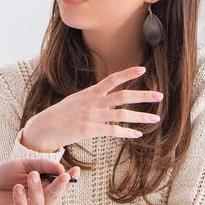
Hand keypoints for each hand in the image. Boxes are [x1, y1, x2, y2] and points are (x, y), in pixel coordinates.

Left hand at [0, 160, 79, 204]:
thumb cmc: (4, 178)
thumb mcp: (23, 166)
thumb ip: (41, 166)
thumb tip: (61, 168)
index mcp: (45, 191)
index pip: (60, 187)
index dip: (69, 180)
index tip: (76, 171)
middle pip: (53, 197)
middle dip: (59, 187)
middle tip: (63, 176)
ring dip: (36, 190)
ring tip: (31, 175)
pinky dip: (21, 202)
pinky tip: (17, 188)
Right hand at [21, 66, 163, 151]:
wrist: (44, 128)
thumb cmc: (61, 114)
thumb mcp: (76, 100)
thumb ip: (93, 97)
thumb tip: (107, 95)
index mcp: (90, 92)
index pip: (112, 79)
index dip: (128, 74)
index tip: (143, 70)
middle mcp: (92, 102)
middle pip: (123, 96)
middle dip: (143, 96)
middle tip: (159, 96)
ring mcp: (91, 116)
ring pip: (122, 114)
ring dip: (141, 116)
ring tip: (155, 118)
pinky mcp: (89, 130)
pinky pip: (113, 131)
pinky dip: (127, 132)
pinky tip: (137, 134)